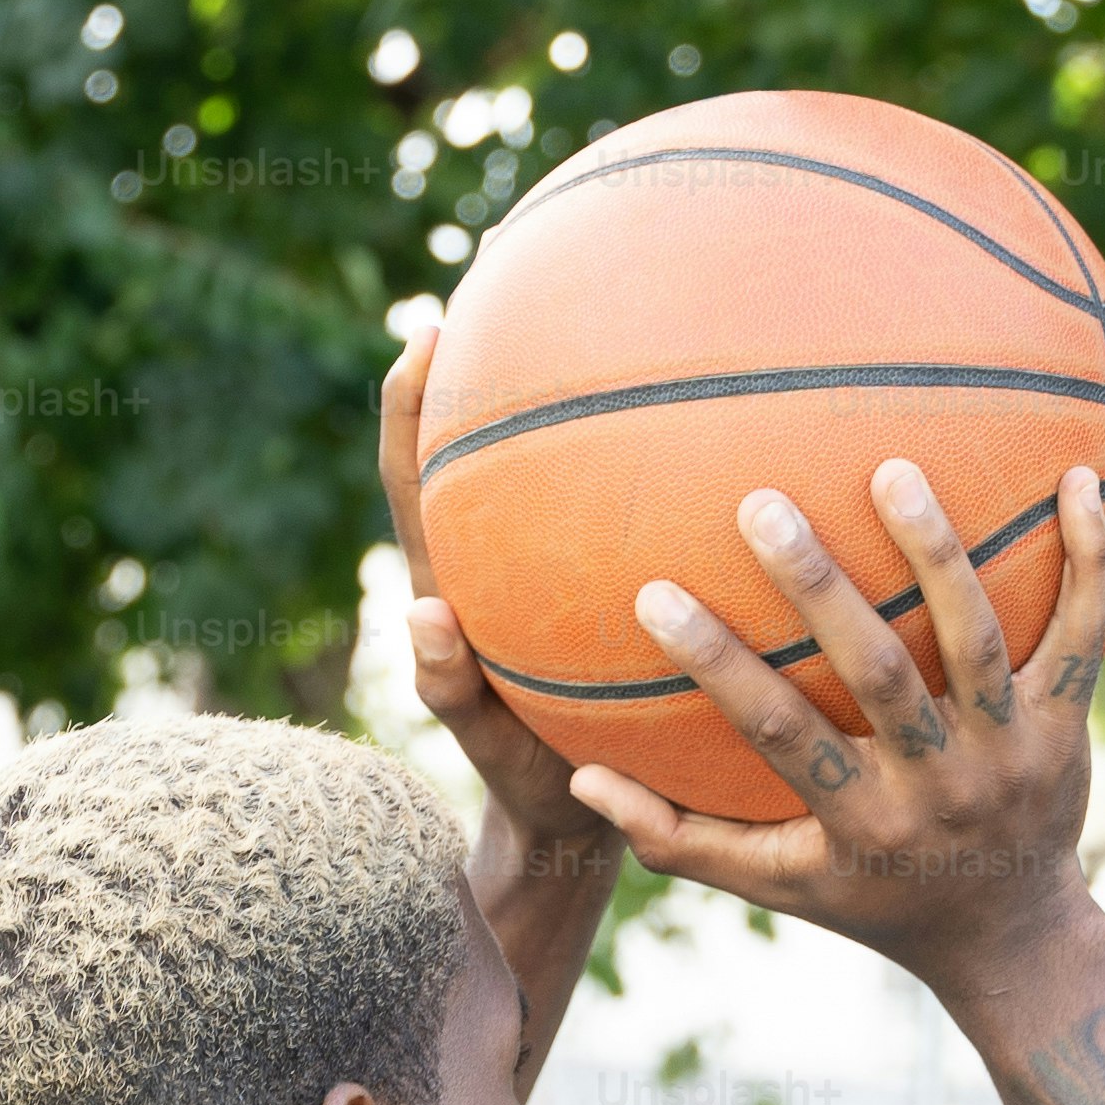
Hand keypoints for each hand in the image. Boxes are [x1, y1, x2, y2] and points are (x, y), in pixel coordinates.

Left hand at [378, 326, 610, 860]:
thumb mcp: (497, 749)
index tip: (426, 329)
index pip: (414, 478)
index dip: (409, 405)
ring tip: (600, 323)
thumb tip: (423, 617)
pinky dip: (629, 467)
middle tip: (510, 275)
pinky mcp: (586, 600)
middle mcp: (492, 568)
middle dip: (480, 362)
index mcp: (458, 589)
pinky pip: (601, 518)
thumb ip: (455, 692)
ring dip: (551, 400)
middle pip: (468, 445)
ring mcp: (540, 580)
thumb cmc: (533, 790)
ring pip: (535, 474)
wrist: (578, 829)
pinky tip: (694, 433)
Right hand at [569, 459, 1104, 995]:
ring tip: (893, 471)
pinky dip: (1093, 557)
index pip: (780, 734)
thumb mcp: (778, 885)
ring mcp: (1013, 751)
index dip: (718, 667)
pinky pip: (1087, 632)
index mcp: (862, 821)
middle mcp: (940, 783)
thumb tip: (582, 777)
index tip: (653, 596)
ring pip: (979, 642)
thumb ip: (682, 839)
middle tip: (762, 504)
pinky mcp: (1072, 723)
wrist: (1014, 935)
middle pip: (881, 675)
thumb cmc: (875, 898)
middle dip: (821, 591)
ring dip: (939, 555)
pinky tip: (1079, 473)